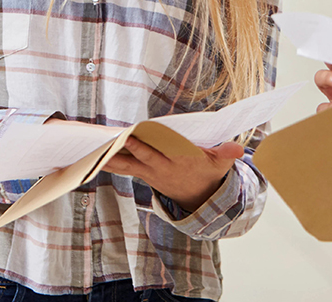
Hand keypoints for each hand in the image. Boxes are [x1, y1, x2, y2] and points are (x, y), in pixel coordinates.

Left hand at [103, 137, 243, 211]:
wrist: (199, 198)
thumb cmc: (209, 173)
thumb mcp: (221, 165)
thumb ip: (227, 154)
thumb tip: (239, 149)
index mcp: (179, 163)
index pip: (161, 153)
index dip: (148, 145)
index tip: (137, 134)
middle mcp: (162, 169)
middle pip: (141, 158)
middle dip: (126, 149)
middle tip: (112, 139)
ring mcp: (150, 173)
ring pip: (126, 165)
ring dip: (110, 157)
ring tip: (92, 149)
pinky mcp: (143, 174)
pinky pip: (123, 167)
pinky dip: (108, 161)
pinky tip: (93, 155)